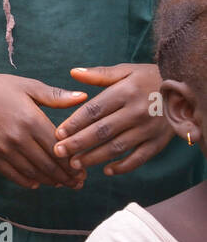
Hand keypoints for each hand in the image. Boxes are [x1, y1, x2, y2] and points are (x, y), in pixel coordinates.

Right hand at [0, 67, 88, 189]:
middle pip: (48, 165)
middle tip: (77, 183)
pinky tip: (37, 183)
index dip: (72, 164)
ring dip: (49, 181)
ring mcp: (2, 148)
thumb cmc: (2, 87)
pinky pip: (13, 174)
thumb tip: (84, 96)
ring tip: (61, 184)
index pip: (58, 149)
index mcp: (31, 119)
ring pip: (32, 172)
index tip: (82, 171)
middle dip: (65, 177)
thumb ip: (57, 96)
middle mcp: (17, 137)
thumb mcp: (30, 86)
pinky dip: (27, 182)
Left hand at [53, 64, 174, 175]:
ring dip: (94, 158)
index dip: (74, 123)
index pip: (94, 110)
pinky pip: (139, 158)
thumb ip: (99, 74)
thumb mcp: (125, 70)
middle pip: (102, 131)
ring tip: (75, 164)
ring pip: (117, 147)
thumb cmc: (147, 78)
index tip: (58, 133)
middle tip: (59, 152)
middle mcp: (137, 112)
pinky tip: (106, 171)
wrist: (183, 90)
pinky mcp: (159, 142)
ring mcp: (149, 129)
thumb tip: (72, 72)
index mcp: (125, 92)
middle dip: (78, 143)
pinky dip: (123, 166)